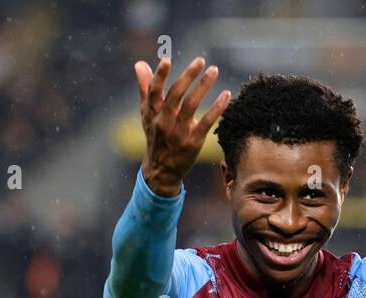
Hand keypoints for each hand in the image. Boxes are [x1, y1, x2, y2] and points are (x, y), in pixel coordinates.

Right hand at [134, 56, 230, 196]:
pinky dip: (217, 107)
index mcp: (152, 112)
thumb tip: (139, 63)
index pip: (154, 91)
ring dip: (203, 86)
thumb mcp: (147, 114)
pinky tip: (226, 94)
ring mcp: (179, 132)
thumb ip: (145, 88)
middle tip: (200, 60)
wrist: (162, 170)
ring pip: (191, 104)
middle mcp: (164, 121)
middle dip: (188, 76)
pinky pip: (207, 122)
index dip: (159, 76)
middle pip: (175, 94)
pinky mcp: (194, 141)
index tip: (167, 60)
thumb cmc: (155, 137)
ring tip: (214, 70)